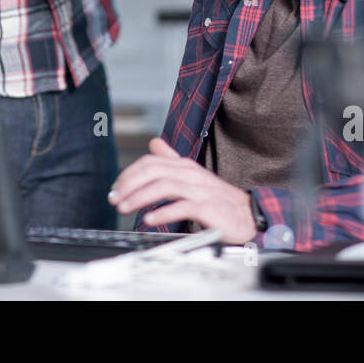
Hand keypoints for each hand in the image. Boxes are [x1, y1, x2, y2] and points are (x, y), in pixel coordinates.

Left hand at [108, 138, 257, 243]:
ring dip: (139, 197)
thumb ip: (172, 160)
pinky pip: (182, 206)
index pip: (150, 162)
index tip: (116, 189)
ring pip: (163, 186)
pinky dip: (163, 212)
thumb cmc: (218, 198)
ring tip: (125, 208)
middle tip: (114, 199)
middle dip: (129, 184)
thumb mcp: (193, 175)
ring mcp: (199, 189)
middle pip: (153, 171)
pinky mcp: (207, 207)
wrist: (248, 214)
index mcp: (184, 166)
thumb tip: (153, 143)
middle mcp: (190, 174)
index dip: (129, 174)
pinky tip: (149, 219)